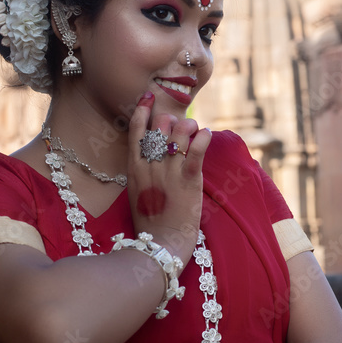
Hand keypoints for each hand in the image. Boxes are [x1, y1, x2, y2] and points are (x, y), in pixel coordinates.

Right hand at [126, 93, 210, 265]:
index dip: (143, 110)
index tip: (148, 97)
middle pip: (159, 127)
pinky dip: (203, 138)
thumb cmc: (151, 223)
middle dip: (172, 120)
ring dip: (189, 126)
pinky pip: (196, 150)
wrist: (161, 245)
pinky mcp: (189, 180)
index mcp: (134, 168)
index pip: (136, 130)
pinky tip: (207, 133)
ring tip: (195, 130)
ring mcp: (169, 173)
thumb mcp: (137, 192)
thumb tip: (148, 153)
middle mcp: (150, 166)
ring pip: (179, 133)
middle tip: (181, 126)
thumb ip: (141, 171)